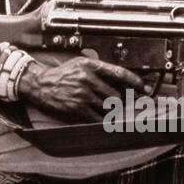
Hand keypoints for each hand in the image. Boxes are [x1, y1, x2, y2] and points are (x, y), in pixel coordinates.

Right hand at [18, 56, 145, 121]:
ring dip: (113, 111)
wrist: (41, 84)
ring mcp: (82, 94)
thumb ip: (100, 70)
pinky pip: (97, 117)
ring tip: (113, 111)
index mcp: (91, 65)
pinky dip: (103, 120)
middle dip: (124, 101)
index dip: (134, 81)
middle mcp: (88, 79)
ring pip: (108, 107)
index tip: (143, 88)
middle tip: (127, 104)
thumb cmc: (63, 74)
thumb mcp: (81, 64)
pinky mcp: (76, 108)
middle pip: (116, 94)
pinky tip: (103, 118)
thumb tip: (122, 81)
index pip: (119, 73)